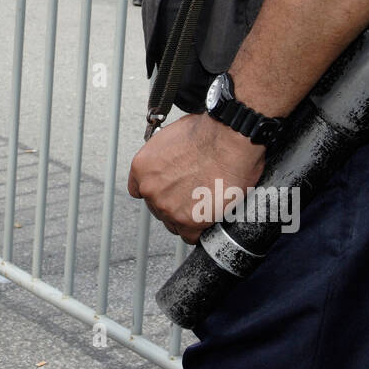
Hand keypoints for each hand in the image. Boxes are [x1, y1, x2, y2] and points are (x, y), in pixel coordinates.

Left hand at [127, 114, 263, 243]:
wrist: (228, 139)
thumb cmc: (207, 133)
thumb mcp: (171, 137)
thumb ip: (164, 158)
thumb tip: (171, 164)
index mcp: (142, 167)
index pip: (140, 190)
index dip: (158, 190)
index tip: (169, 190)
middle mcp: (150, 189)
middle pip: (158, 208)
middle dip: (175, 203)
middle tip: (193, 194)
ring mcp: (168, 207)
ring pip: (174, 223)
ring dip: (188, 216)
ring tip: (204, 202)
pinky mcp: (189, 221)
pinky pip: (191, 236)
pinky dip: (201, 230)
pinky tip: (209, 216)